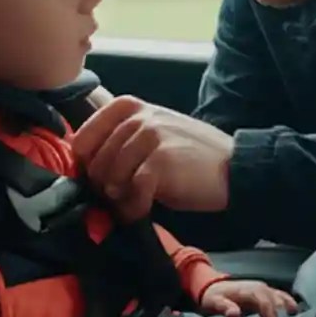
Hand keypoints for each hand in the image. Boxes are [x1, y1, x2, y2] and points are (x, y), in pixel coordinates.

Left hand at [72, 96, 234, 221]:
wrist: (233, 168)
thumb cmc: (190, 156)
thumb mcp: (153, 133)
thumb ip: (120, 140)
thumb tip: (84, 167)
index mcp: (129, 107)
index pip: (82, 139)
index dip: (87, 166)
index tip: (102, 179)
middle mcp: (138, 117)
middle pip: (94, 163)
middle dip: (104, 187)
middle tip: (123, 196)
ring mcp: (150, 137)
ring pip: (110, 179)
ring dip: (120, 200)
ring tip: (137, 202)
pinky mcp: (161, 162)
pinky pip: (131, 193)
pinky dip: (135, 209)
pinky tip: (145, 209)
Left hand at [200, 280, 299, 316]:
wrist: (213, 286)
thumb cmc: (214, 298)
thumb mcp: (214, 303)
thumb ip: (225, 308)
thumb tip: (234, 316)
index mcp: (248, 290)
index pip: (264, 301)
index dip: (270, 314)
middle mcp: (260, 288)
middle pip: (277, 300)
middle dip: (284, 315)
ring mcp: (266, 290)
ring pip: (283, 298)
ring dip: (290, 310)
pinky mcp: (269, 294)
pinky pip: (283, 298)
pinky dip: (291, 306)